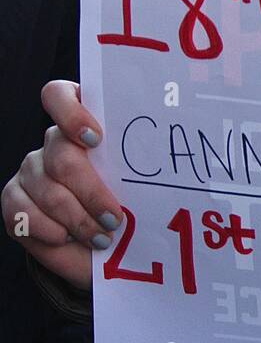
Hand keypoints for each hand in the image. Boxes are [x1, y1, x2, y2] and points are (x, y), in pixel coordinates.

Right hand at [1, 80, 123, 292]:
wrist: (102, 246)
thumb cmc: (129, 208)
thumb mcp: (141, 187)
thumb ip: (140, 172)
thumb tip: (165, 174)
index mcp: (84, 126)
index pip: (59, 96)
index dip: (72, 113)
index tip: (95, 139)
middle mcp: (53, 143)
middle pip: (62, 157)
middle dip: (91, 193)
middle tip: (114, 219)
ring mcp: (30, 171)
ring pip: (49, 192)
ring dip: (79, 221)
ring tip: (102, 237)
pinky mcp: (13, 201)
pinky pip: (24, 215)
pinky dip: (52, 232)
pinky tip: (68, 238)